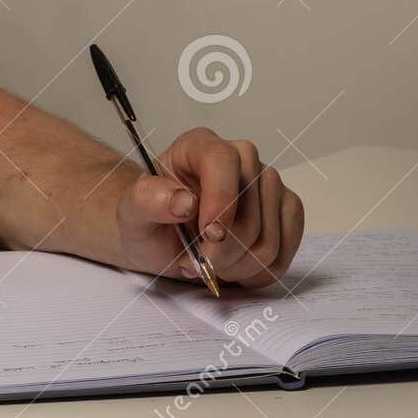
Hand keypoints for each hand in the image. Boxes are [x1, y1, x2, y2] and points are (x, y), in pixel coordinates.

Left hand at [114, 128, 303, 288]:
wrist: (164, 238)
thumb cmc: (149, 220)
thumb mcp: (131, 212)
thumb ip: (147, 200)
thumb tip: (184, 201)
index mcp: (199, 145)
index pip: (223, 160)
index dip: (221, 201)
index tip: (208, 235)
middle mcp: (241, 157)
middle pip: (250, 211)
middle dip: (221, 250)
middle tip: (194, 259)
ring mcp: (268, 182)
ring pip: (268, 239)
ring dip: (236, 265)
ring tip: (211, 262)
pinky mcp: (286, 209)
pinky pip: (286, 250)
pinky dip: (258, 271)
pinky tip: (234, 267)